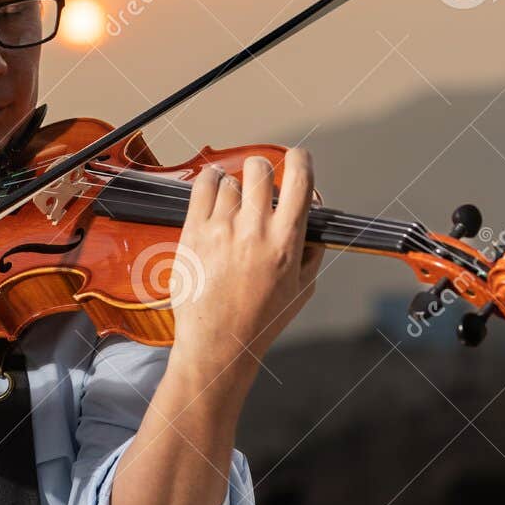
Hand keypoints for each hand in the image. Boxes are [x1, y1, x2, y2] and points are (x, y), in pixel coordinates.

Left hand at [168, 148, 323, 381]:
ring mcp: (221, 229)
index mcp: (287, 241)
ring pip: (230, 181)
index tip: (298, 161)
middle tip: (260, 186)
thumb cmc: (260, 321)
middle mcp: (254, 229)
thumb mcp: (302, 288)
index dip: (301, 161)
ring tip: (233, 207)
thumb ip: (311, 249)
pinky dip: (210, 181)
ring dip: (235, 188)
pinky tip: (214, 189)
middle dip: (263, 171)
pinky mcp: (193, 232)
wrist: (218, 343)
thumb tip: (311, 216)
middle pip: (260, 168)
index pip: (300, 178)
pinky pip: (202, 186)